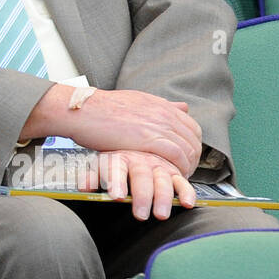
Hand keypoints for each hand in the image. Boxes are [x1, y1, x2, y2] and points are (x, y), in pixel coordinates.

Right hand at [24, 85, 202, 175]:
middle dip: (193, 159)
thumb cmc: (102, 108)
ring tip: (178, 178)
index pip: (192, 126)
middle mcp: (164, 113)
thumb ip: (161, 106)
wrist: (84, 110)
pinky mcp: (150, 139)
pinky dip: (179, 168)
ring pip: (188, 149)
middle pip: (194, 140)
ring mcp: (159, 125)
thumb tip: (181, 107)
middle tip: (184, 171)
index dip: (193, 145)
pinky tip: (172, 176)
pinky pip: (177, 156)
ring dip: (187, 166)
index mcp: (161, 105)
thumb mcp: (136, 100)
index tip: (186, 158)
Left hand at [98, 150, 195, 220]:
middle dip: (142, 196)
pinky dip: (186, 192)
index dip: (116, 181)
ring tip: (160, 215)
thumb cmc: (116, 163)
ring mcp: (159, 166)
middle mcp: (140, 160)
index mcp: (119, 158)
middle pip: (142, 177)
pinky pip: (182, 182)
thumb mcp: (101, 166)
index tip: (116, 196)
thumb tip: (84, 187)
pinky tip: (187, 204)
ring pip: (163, 180)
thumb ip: (93, 177)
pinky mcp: (174, 173)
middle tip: (140, 215)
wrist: (136, 147)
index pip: (115, 169)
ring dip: (163, 198)